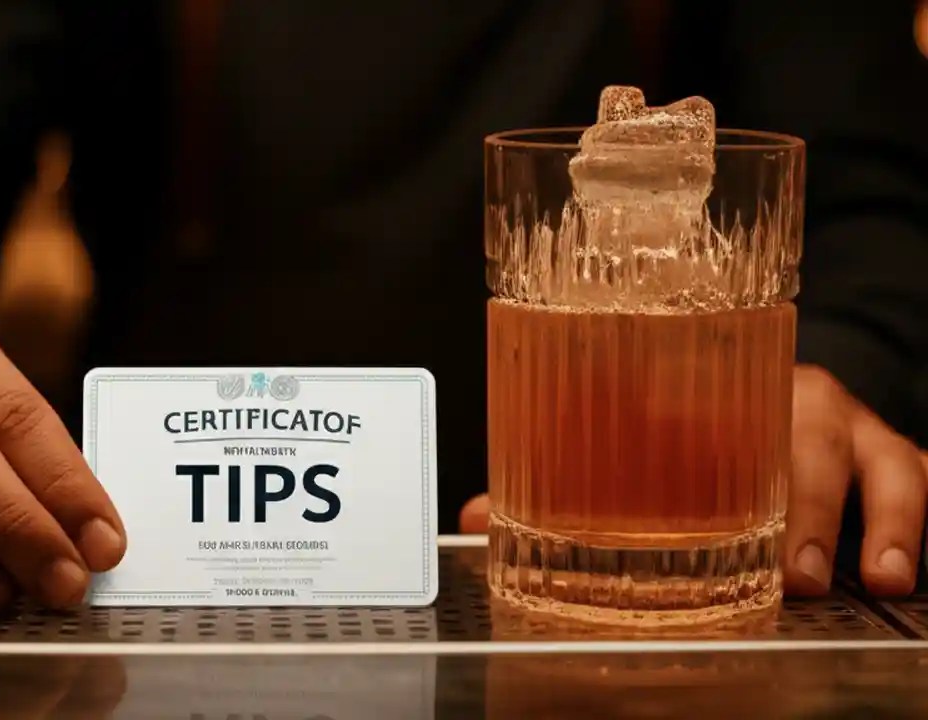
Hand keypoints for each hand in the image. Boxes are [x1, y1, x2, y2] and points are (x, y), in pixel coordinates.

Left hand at [458, 365, 927, 597]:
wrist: (786, 384)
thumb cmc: (700, 425)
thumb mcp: (640, 447)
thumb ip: (560, 483)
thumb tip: (474, 521)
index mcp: (712, 385)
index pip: (708, 392)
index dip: (698, 431)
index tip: (686, 485)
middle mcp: (786, 397)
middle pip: (804, 432)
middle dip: (802, 503)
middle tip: (792, 568)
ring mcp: (847, 424)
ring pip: (872, 457)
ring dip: (872, 518)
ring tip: (864, 576)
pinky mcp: (891, 454)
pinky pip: (912, 477)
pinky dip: (908, 524)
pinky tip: (896, 571)